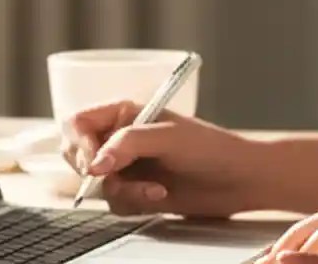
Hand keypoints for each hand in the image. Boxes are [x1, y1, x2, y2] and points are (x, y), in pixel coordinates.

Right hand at [61, 100, 267, 216]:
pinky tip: (159, 196)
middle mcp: (121, 139)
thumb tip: (94, 164)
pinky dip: (134, 203)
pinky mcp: (137, 192)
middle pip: (77, 155)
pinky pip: (115, 203)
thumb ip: (126, 144)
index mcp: (124, 113)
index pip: (78, 123)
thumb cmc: (211, 147)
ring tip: (153, 189)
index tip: (94, 163)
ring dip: (123, 191)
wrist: (239, 179)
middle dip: (94, 171)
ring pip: (97, 184)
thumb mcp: (168, 136)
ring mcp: (128, 167)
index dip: (79, 143)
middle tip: (114, 176)